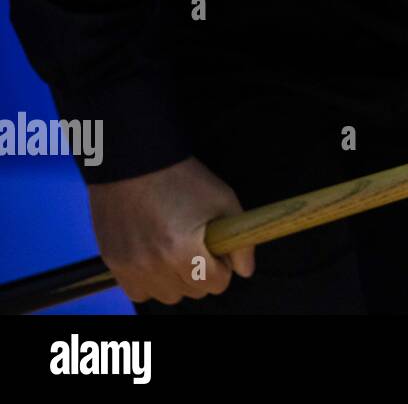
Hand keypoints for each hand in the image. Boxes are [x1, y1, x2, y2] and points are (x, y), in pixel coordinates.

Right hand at [88, 155, 254, 304]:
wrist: (134, 160)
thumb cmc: (182, 177)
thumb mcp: (223, 200)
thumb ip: (241, 241)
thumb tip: (245, 271)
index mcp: (182, 250)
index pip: (216, 284)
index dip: (224, 266)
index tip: (219, 248)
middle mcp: (152, 264)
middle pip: (193, 292)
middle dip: (203, 273)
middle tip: (199, 245)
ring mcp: (129, 266)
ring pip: (166, 295)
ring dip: (177, 281)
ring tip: (177, 251)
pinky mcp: (112, 261)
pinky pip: (138, 292)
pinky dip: (151, 282)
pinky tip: (157, 258)